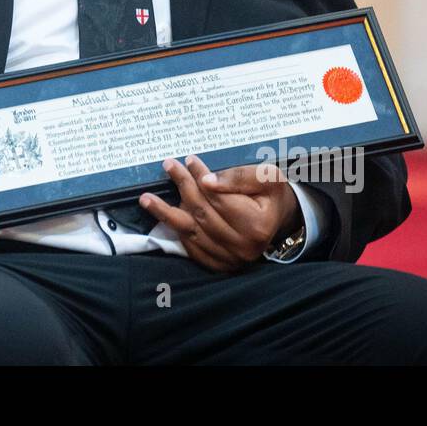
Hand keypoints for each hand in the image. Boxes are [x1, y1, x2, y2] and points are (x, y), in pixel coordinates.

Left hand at [138, 155, 301, 272]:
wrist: (280, 218)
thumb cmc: (273, 193)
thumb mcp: (267, 177)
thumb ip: (239, 177)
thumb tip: (207, 180)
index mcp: (256, 226)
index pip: (218, 198)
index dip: (200, 177)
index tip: (189, 160)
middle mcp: (242, 248)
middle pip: (202, 213)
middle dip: (183, 187)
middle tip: (169, 166)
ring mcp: (229, 260)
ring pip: (191, 231)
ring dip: (166, 213)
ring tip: (146, 198)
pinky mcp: (219, 265)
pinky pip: (191, 246)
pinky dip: (176, 230)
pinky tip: (163, 216)